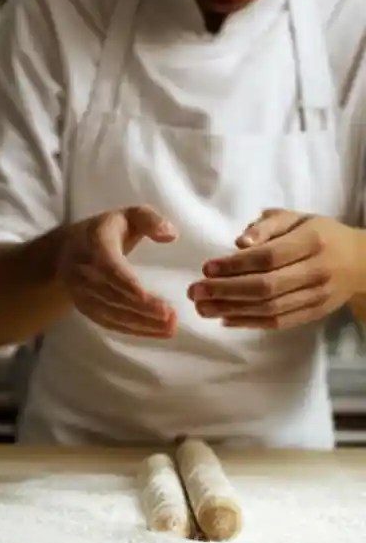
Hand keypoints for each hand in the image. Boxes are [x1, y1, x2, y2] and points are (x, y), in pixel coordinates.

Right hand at [56, 204, 178, 337]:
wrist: (66, 250)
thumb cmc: (106, 231)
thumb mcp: (127, 215)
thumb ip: (150, 219)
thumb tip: (170, 235)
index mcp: (95, 243)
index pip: (109, 267)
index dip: (128, 284)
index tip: (149, 296)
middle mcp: (83, 270)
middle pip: (112, 294)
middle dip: (142, 308)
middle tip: (171, 317)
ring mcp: (81, 291)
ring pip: (110, 312)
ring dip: (140, 323)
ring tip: (170, 328)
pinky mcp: (84, 307)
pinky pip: (107, 321)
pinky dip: (132, 329)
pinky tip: (156, 331)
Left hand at [190, 209, 365, 329]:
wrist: (360, 262)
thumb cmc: (318, 234)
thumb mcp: (294, 219)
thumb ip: (265, 226)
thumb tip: (239, 242)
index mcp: (312, 242)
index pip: (268, 257)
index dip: (235, 265)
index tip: (205, 268)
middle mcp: (317, 271)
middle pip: (266, 287)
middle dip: (225, 291)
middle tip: (194, 291)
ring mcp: (318, 296)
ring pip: (270, 308)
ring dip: (231, 310)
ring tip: (201, 307)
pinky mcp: (315, 314)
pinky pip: (279, 322)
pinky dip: (250, 323)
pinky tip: (225, 319)